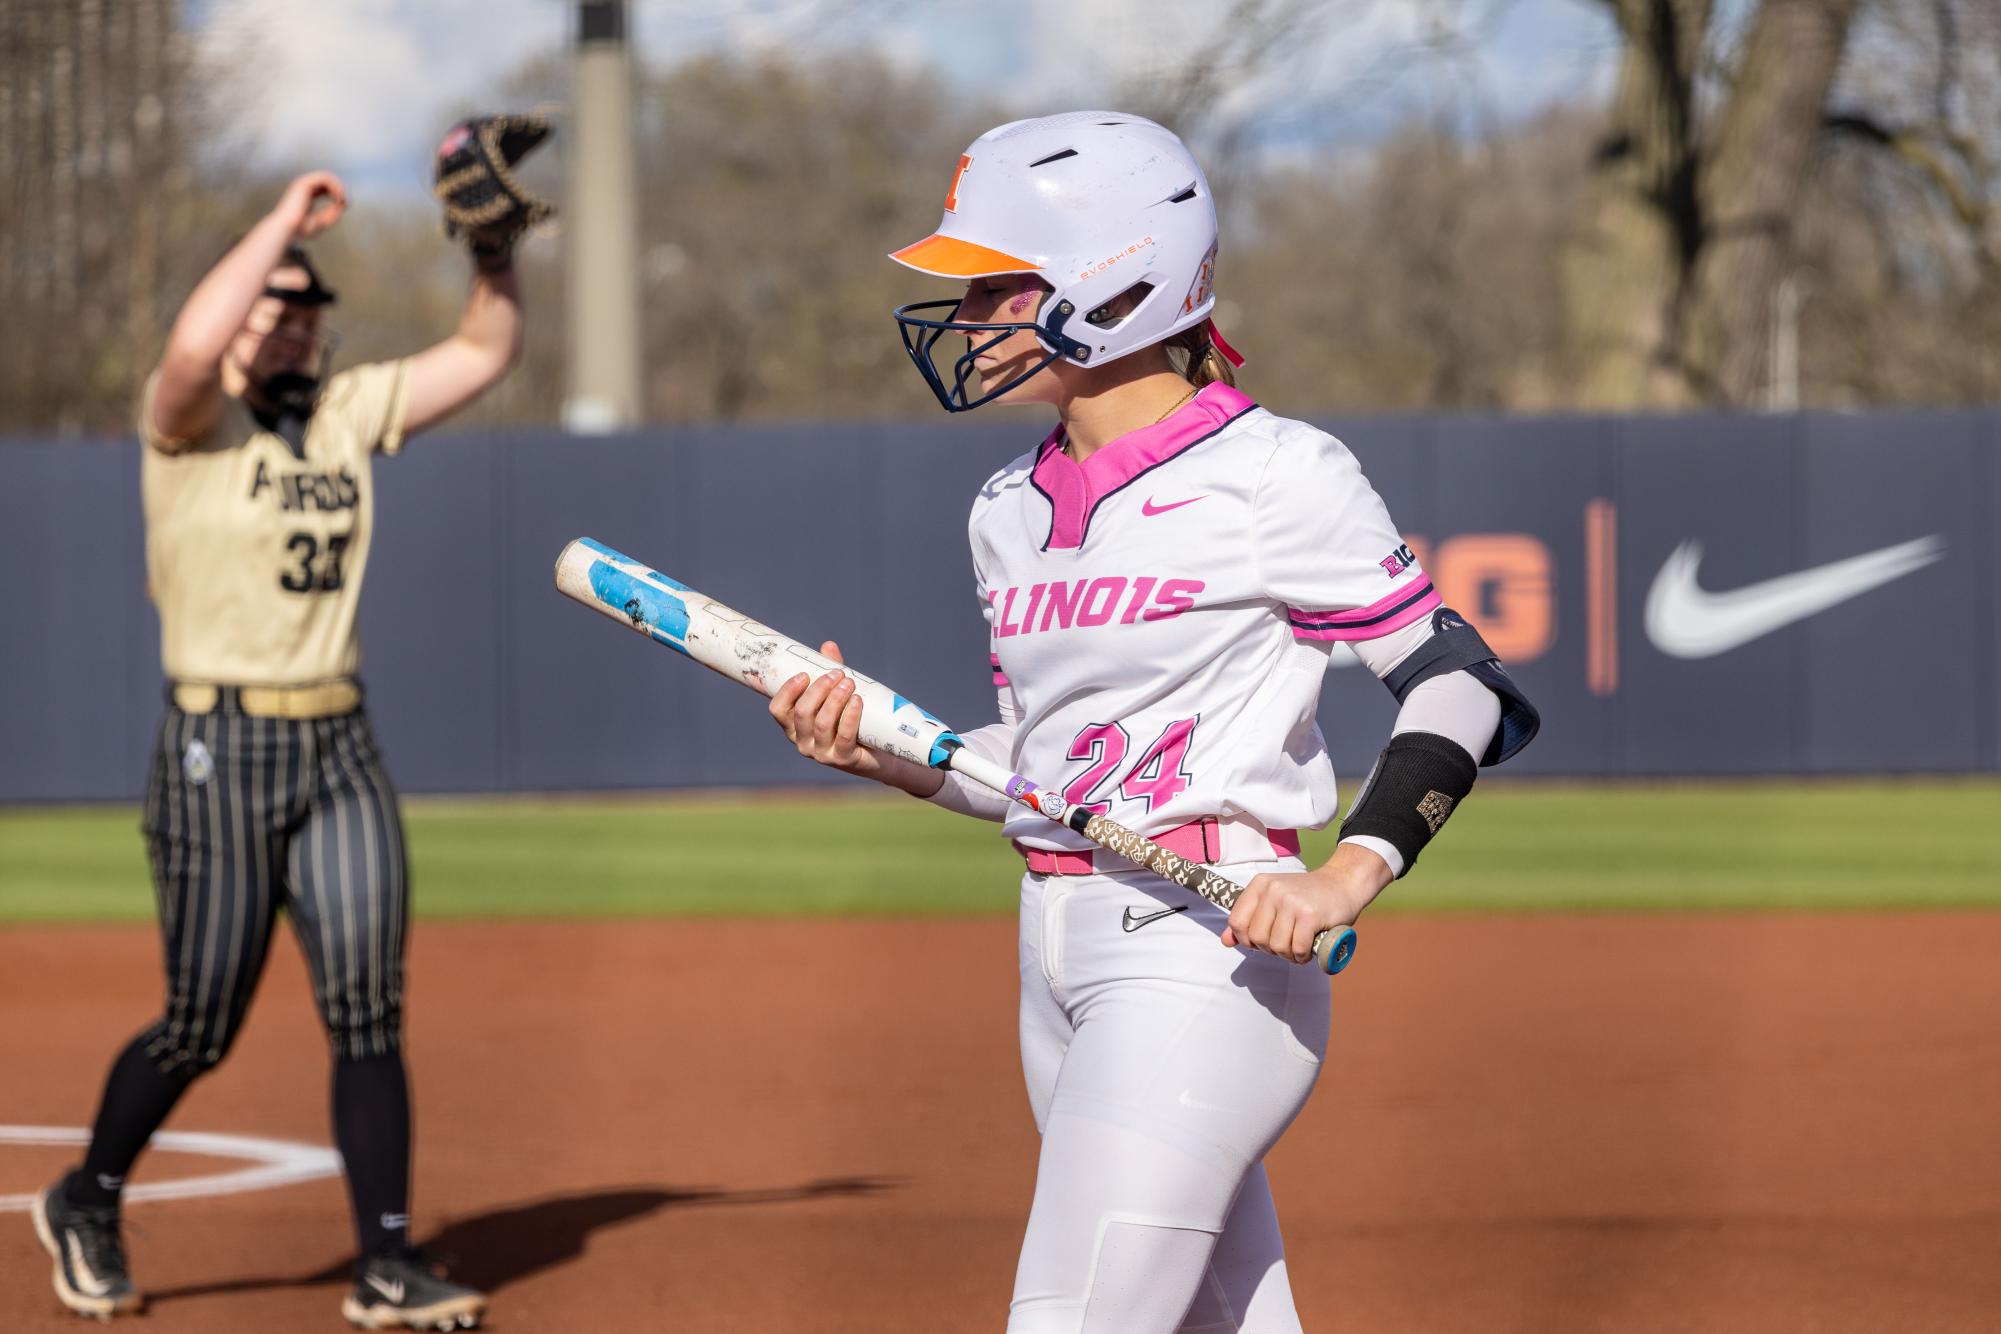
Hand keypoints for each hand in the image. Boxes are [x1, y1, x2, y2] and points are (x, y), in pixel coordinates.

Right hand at [276, 171, 346, 238]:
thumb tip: (342, 204)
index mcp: (307, 195)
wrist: (286, 228)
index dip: (339, 193)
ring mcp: (303, 183)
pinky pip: (324, 178)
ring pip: (327, 176)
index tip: (346, 205)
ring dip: (338, 186)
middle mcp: (304, 186)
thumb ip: (333, 213)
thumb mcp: (323, 222)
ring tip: (342, 199)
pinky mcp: (304, 183)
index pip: (326, 187)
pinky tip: (337, 197)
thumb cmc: (301, 229)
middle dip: (340, 188)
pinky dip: (334, 186)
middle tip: (346, 202)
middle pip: (328, 179)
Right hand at [768, 641, 884, 779]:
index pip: (778, 710)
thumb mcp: (837, 696)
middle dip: (819, 689)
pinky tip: (857, 701)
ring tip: (849, 683)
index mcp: (794, 726)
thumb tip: (828, 646)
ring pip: (821, 723)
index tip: (805, 674)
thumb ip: (830, 673)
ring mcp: (821, 753)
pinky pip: (844, 736)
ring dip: (835, 699)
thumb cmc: (850, 719)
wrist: (877, 752)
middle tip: (836, 674)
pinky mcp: (842, 758)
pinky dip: (850, 716)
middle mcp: (803, 741)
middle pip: (802, 713)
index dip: (787, 691)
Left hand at [1221, 842, 1393, 963]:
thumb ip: (1249, 919)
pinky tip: (1309, 949)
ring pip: (1277, 946)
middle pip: (1256, 938)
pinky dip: (1303, 956)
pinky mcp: (1310, 916)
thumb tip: (1226, 941)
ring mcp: (1292, 902)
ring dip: (1288, 955)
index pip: (1236, 922)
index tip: (1263, 941)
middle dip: (1270, 949)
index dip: (1247, 939)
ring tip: (1298, 947)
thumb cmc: (1307, 897)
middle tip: (1285, 945)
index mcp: (1260, 884)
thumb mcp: (1274, 901)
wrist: (1344, 883)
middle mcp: (1273, 890)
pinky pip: (1298, 949)